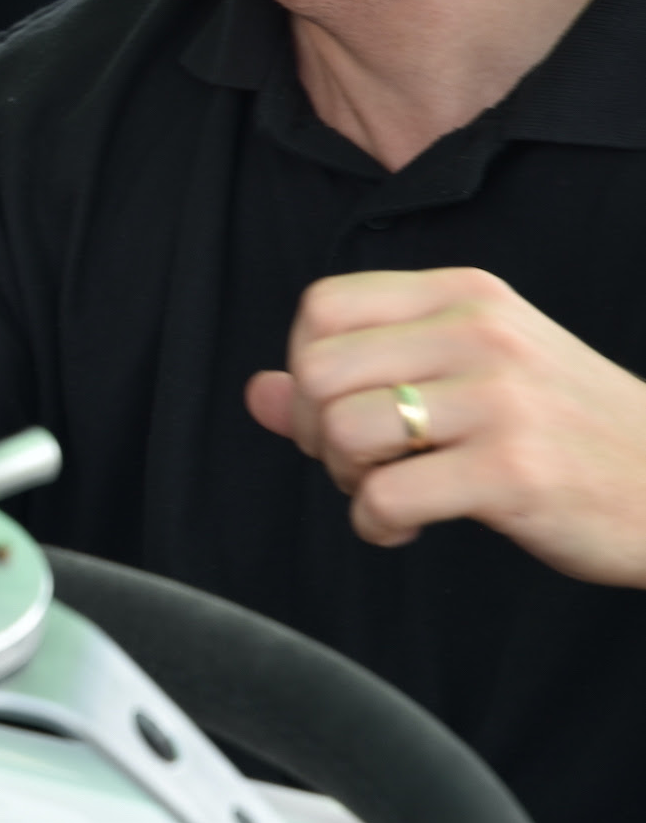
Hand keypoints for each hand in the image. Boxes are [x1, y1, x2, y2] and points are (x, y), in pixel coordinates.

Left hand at [246, 266, 645, 585]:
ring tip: (387, 492)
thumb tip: (256, 393)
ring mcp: (500, 401)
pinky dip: (375, 524)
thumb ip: (362, 375)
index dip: (304, 364)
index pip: (323, 306)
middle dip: (314, 431)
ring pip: (342, 431)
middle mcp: (479, 335)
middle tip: (358, 463)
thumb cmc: (565, 428)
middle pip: (319, 372)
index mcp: (465, 296)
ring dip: (344, 480)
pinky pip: (385, 498)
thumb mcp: (470, 374)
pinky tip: (406, 526)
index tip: (336, 407)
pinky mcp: (513, 472)